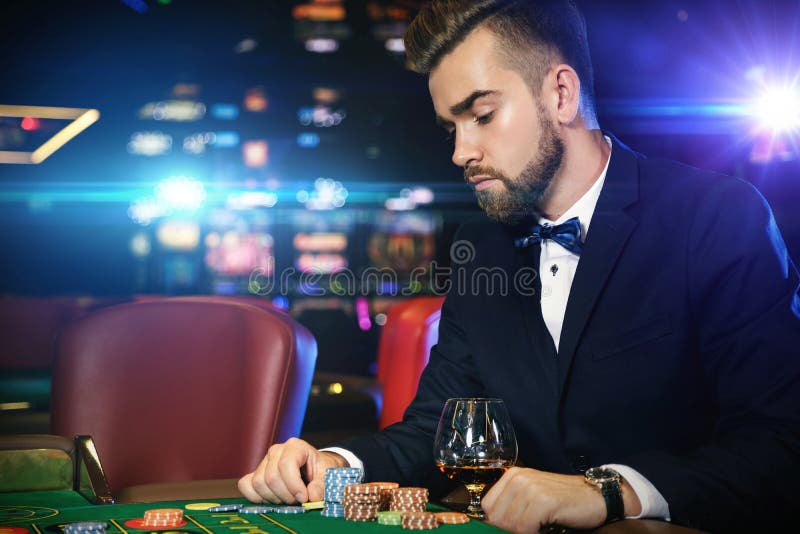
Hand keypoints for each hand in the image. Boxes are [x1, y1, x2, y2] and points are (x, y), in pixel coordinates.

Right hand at [237, 437, 347, 503]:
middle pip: (271, 477)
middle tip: (298, 500)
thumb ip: (321, 485)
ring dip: (274, 498)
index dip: (293, 485)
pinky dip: (257, 497)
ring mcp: (264, 462)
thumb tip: (313, 495)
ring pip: (258, 483)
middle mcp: (276, 451)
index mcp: (295, 446)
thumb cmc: (320, 469)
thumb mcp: (327, 474)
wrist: (315, 468)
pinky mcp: (255, 473)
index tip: (304, 498)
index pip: (285, 465)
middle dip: (285, 495)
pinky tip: (273, 498)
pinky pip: (246, 486)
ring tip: (288, 498)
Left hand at [481, 467, 606, 532]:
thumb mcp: (532, 499)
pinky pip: (524, 528)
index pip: (487, 507)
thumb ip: (512, 507)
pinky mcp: (543, 500)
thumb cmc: (564, 501)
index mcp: (512, 476)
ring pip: (509, 524)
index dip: (498, 523)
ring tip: (538, 529)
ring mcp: (530, 487)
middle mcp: (518, 478)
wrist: (596, 497)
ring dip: (523, 532)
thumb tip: (492, 525)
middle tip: (529, 529)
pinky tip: (544, 530)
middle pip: (496, 517)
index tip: (513, 528)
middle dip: (510, 530)